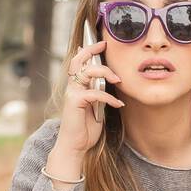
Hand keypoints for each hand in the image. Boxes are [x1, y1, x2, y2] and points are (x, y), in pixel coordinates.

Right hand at [56, 39, 124, 157]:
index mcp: (76, 87)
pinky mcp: (75, 102)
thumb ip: (99, 93)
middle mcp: (72, 87)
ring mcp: (72, 94)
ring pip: (88, 72)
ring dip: (106, 73)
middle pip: (79, 60)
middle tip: (105, 46)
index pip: (79, 63)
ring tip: (118, 80)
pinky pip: (95, 93)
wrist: (76, 147)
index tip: (101, 43)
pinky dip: (109, 97)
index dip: (88, 50)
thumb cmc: (86, 128)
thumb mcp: (96, 107)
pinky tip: (118, 104)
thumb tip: (109, 82)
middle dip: (91, 50)